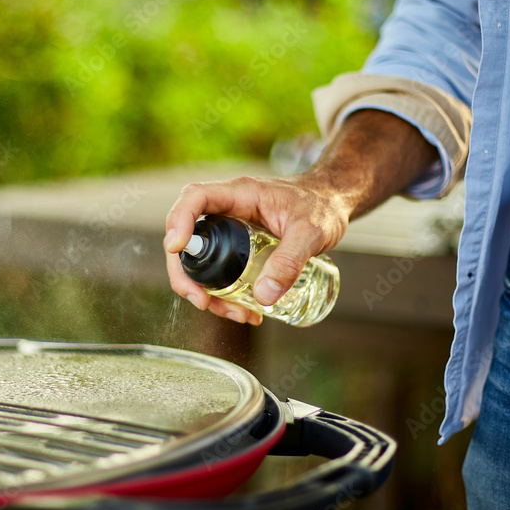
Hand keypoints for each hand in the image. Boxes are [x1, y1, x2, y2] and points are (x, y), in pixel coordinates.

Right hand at [164, 171, 349, 324]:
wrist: (333, 204)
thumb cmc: (322, 205)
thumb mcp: (310, 232)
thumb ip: (289, 261)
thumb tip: (264, 296)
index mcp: (239, 194)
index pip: (195, 199)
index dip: (178, 221)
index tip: (176, 248)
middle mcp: (228, 211)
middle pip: (189, 240)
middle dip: (187, 275)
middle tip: (202, 302)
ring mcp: (231, 231)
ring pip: (203, 263)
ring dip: (209, 293)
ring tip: (240, 315)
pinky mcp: (239, 248)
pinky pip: (221, 272)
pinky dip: (227, 295)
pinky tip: (250, 311)